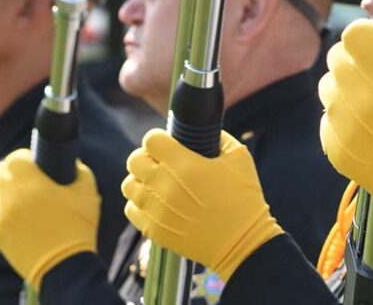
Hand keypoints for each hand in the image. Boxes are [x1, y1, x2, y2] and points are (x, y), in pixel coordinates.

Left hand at [0, 150, 99, 289]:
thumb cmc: (77, 225)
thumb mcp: (87, 192)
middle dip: (11, 171)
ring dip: (4, 190)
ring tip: (22, 196)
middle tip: (27, 177)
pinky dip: (4, 210)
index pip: (14, 159)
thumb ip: (80, 171)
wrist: (63, 265)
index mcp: (29, 183)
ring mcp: (0, 217)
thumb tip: (73, 163)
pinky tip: (20, 215)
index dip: (24, 157)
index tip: (35, 163)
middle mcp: (9, 197)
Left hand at [122, 129, 282, 279]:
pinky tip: (157, 202)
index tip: (168, 143)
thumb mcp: (239, 156)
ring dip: (141, 180)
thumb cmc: (243, 197)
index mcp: (184, 164)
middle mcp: (164, 186)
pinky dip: (140, 203)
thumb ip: (217, 138)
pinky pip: (131, 209)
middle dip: (147, 156)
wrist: (242, 242)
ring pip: (129, 184)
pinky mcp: (154, 230)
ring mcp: (156, 210)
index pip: (151, 140)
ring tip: (157, 183)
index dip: (160, 138)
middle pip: (134, 160)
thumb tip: (201, 131)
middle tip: (162, 162)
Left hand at [319, 3, 372, 227]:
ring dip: (346, 86)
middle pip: (337, 56)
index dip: (367, 34)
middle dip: (357, 58)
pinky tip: (369, 126)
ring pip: (327, 86)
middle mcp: (364, 101)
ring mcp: (346, 128)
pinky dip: (342, 117)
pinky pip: (326, 117)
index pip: (353, 33)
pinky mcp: (336, 151)